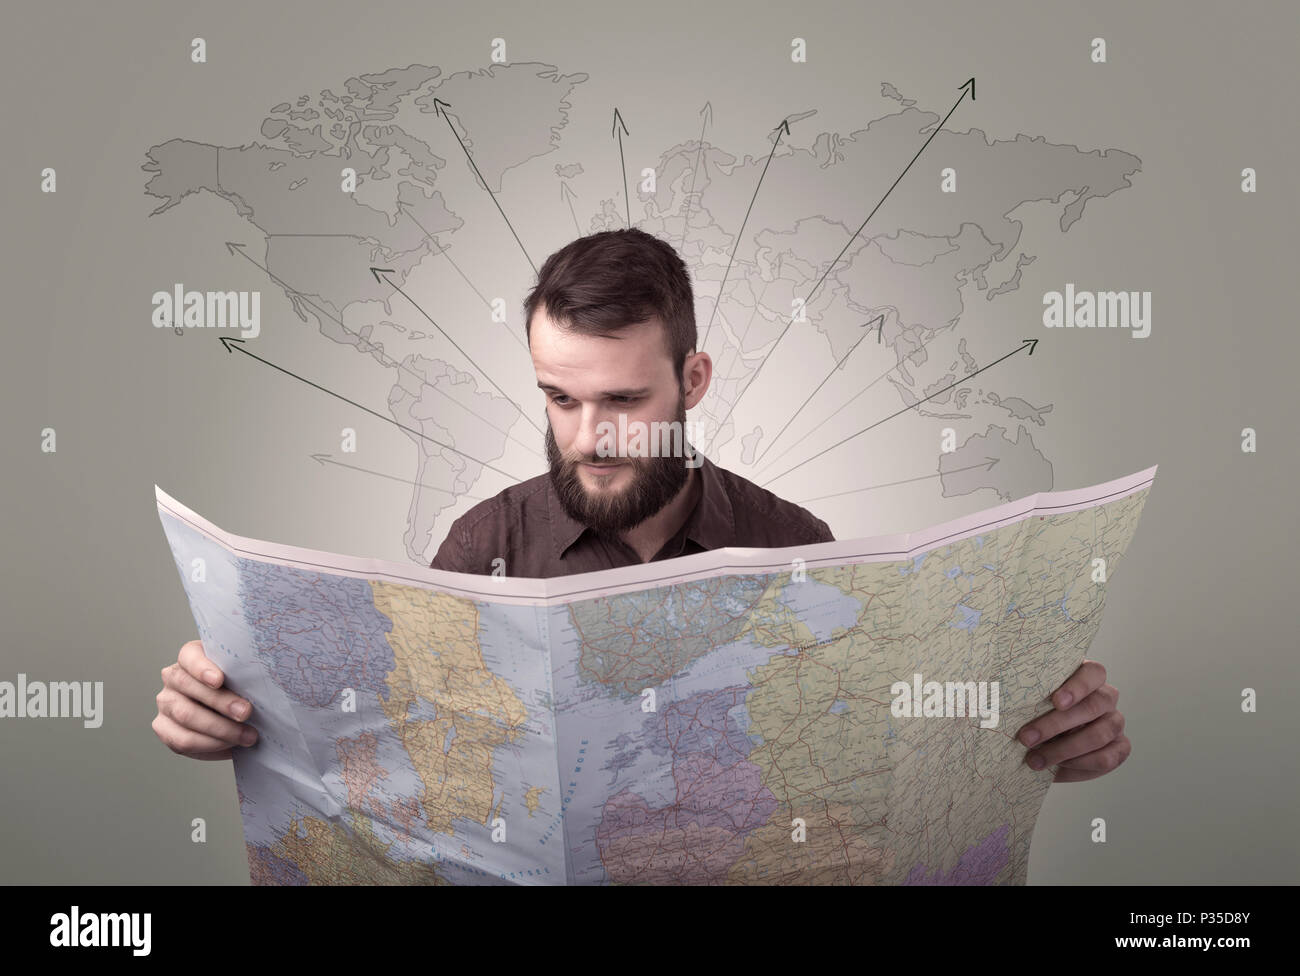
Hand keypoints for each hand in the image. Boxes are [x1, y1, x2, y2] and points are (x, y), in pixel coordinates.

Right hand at [153, 639, 257, 759]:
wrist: (233, 712)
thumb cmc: (240, 687)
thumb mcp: (244, 676)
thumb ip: (246, 675)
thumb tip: (262, 687)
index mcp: (190, 657)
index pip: (190, 656)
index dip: (202, 668)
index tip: (219, 680)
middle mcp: (173, 678)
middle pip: (189, 688)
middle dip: (221, 702)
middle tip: (246, 712)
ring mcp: (166, 703)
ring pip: (186, 716)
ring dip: (220, 729)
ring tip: (247, 735)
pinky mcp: (164, 728)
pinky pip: (182, 740)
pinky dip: (210, 745)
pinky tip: (231, 745)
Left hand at [1016, 659, 1128, 782]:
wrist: (1041, 740)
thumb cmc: (1032, 711)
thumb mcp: (1024, 698)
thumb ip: (1018, 692)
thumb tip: (983, 691)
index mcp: (1087, 676)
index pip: (1094, 673)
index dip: (1077, 686)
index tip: (1055, 700)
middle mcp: (1105, 696)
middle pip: (1094, 706)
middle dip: (1057, 724)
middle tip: (1026, 738)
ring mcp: (1115, 721)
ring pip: (1101, 734)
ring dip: (1065, 749)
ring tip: (1034, 760)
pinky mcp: (1119, 747)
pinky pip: (1108, 758)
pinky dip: (1080, 765)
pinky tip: (1056, 768)